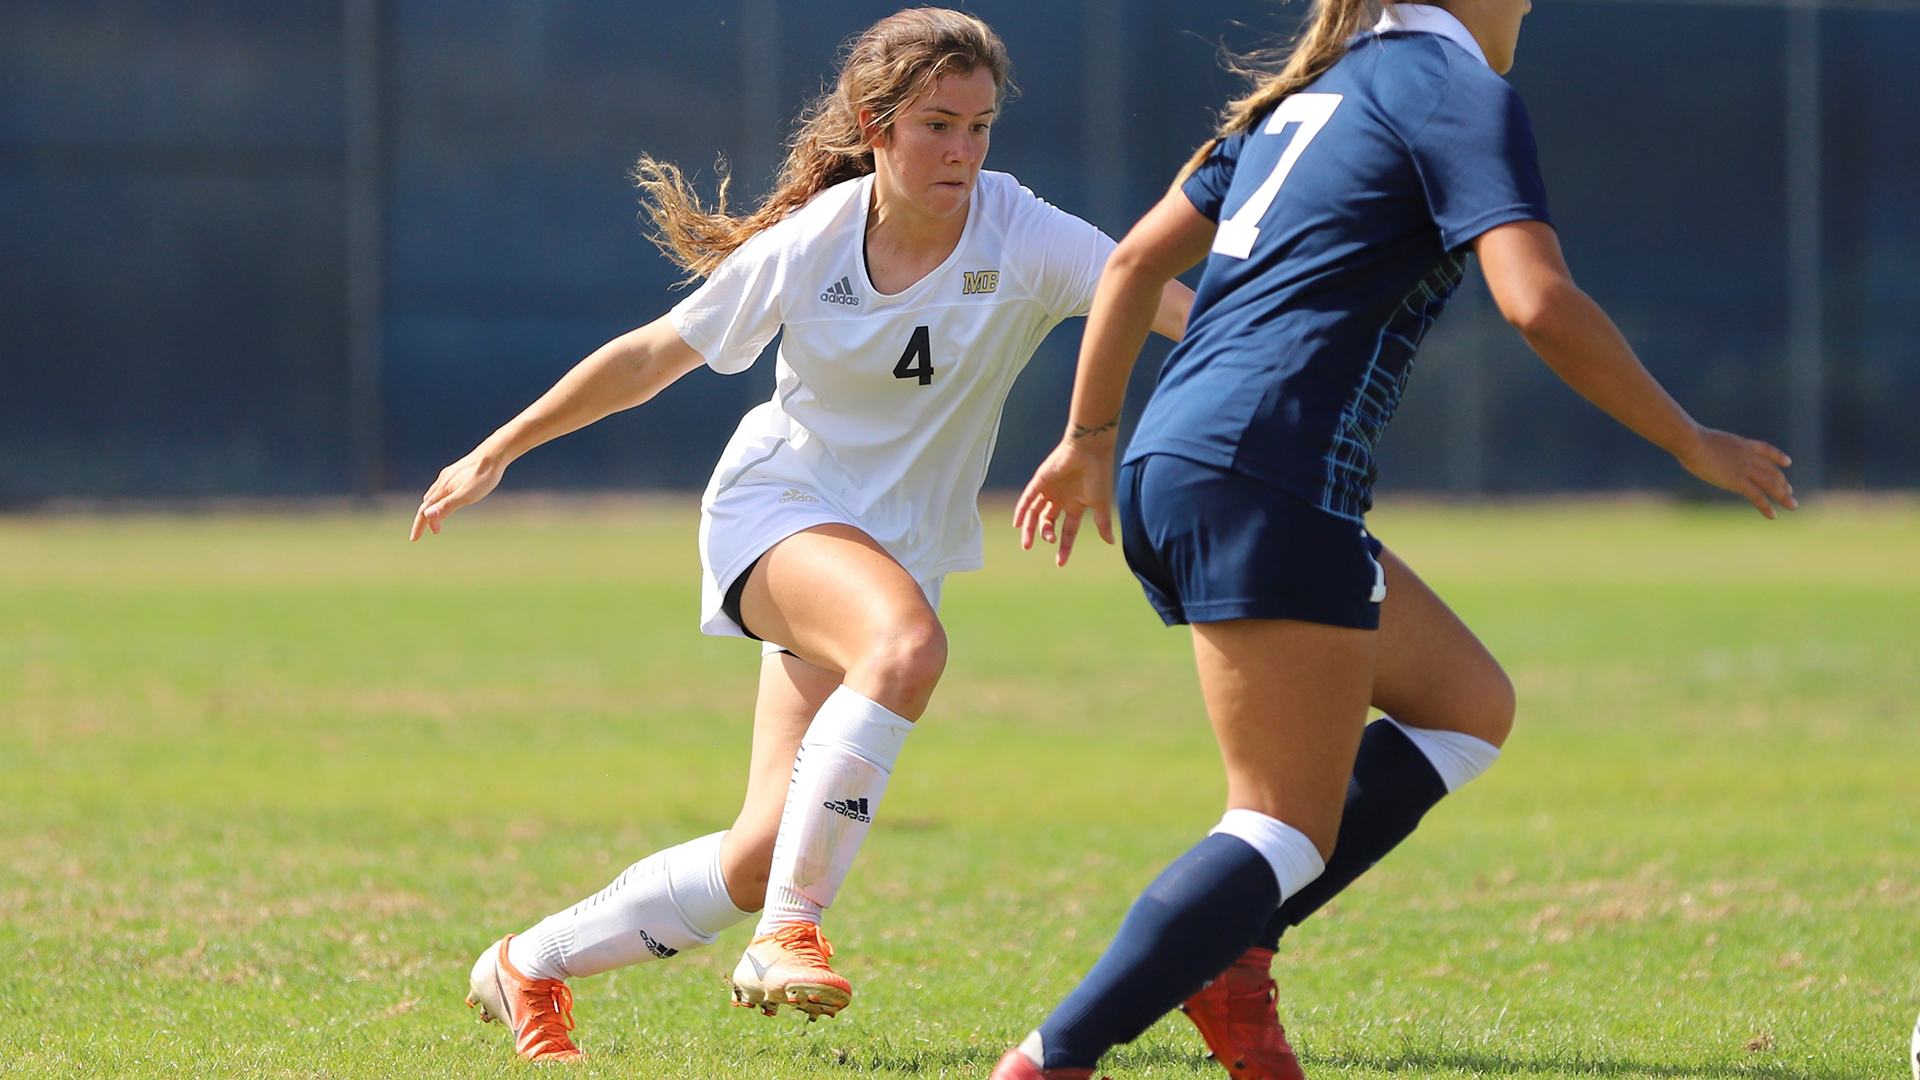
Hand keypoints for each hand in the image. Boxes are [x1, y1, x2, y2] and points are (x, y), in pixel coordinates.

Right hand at [409, 449, 506, 539]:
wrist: (494, 454)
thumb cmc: (483, 476)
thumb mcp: (466, 495)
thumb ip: (447, 506)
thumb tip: (427, 515)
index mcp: (443, 489)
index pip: (425, 510)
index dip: (419, 525)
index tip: (414, 539)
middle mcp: (442, 481)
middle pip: (428, 503)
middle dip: (426, 518)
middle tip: (434, 531)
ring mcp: (449, 475)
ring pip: (434, 494)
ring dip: (433, 507)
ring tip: (439, 518)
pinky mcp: (457, 471)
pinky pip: (443, 487)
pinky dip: (441, 497)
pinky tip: (450, 496)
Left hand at [1012, 440, 1115, 565]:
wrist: (1090, 450)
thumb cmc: (1098, 475)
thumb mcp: (1100, 504)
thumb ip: (1103, 524)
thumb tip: (1111, 542)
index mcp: (1076, 505)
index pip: (1068, 530)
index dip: (1065, 546)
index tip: (1060, 562)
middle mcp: (1061, 499)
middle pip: (1048, 522)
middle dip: (1046, 534)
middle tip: (1048, 541)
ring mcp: (1049, 490)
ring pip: (1035, 513)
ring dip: (1030, 528)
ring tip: (1027, 544)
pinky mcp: (1040, 481)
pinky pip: (1027, 498)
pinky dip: (1021, 511)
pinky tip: (1017, 524)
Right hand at [1677, 427, 1796, 517]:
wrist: (1693, 442)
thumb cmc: (1690, 439)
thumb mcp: (1703, 440)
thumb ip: (1707, 445)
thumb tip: (1695, 447)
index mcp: (1741, 444)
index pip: (1765, 450)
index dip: (1778, 457)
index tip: (1787, 462)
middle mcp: (1748, 456)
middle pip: (1772, 470)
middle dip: (1782, 482)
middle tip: (1789, 491)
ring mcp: (1746, 469)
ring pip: (1771, 485)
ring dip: (1783, 496)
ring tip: (1793, 505)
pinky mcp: (1739, 482)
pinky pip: (1758, 496)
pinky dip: (1767, 507)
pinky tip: (1773, 516)